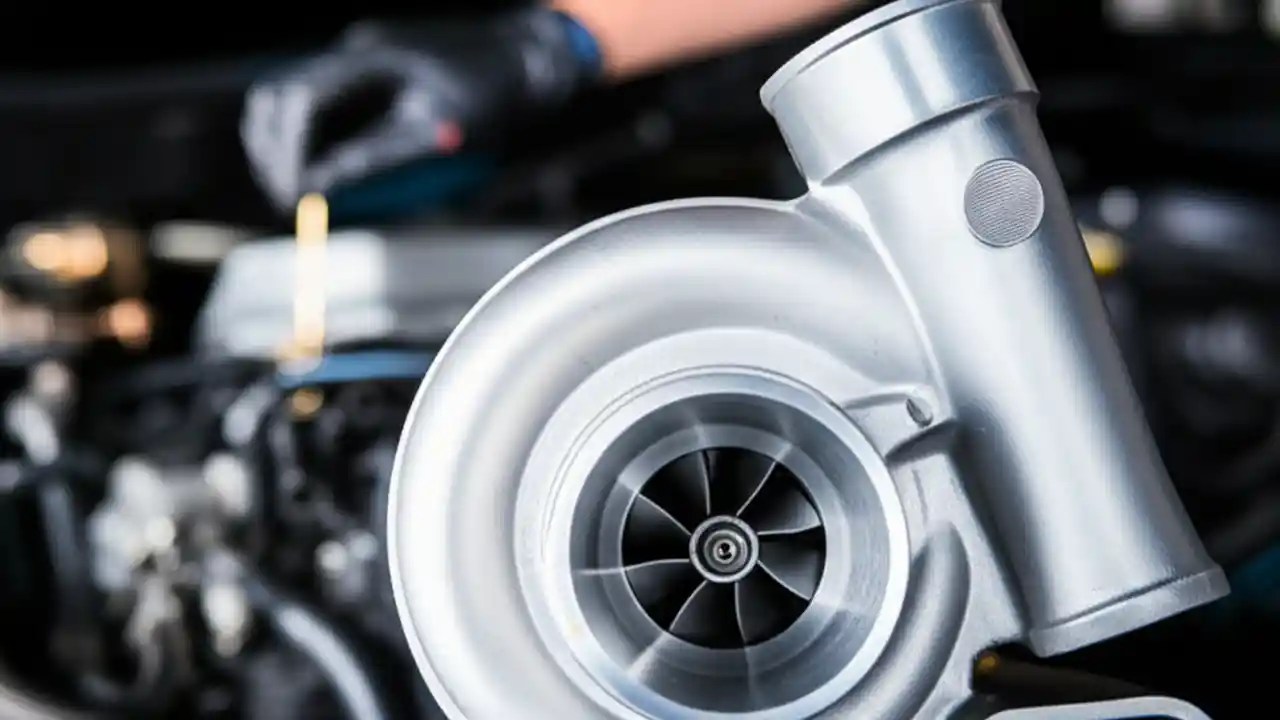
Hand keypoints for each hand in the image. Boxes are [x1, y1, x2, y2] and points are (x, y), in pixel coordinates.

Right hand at [241, 10, 594, 210]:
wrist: (521, 66)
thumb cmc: (488, 100)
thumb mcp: (435, 134)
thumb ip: (375, 158)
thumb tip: (322, 188)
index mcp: (371, 58)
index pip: (301, 100)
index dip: (287, 151)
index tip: (293, 195)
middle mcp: (356, 53)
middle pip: (281, 94)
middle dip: (275, 149)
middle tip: (289, 199)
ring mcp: (358, 61)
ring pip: (292, 100)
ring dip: (286, 144)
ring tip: (299, 191)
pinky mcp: (367, 78)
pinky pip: (320, 109)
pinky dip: (311, 141)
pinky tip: (324, 174)